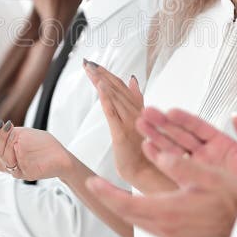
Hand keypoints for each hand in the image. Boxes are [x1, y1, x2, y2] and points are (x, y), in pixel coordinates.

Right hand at [0, 122, 72, 180]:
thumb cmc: (44, 144)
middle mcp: (10, 160)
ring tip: (11, 131)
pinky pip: (11, 164)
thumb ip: (4, 131)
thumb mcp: (22, 133)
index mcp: (9, 150)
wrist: (61, 155)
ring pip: (2, 155)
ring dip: (5, 141)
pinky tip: (16, 144)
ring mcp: (16, 168)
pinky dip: (12, 152)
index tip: (0, 124)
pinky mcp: (23, 174)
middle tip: (5, 126)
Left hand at [83, 60, 164, 187]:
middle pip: (116, 88)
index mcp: (139, 109)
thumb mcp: (141, 121)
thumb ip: (137, 100)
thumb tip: (133, 79)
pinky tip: (100, 88)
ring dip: (101, 82)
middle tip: (88, 63)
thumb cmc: (144, 150)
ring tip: (90, 70)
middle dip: (101, 74)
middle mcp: (136, 112)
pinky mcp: (122, 134)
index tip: (96, 65)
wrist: (148, 173)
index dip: (109, 74)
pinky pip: (113, 113)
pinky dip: (107, 99)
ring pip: (114, 97)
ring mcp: (130, 122)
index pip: (122, 86)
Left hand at [86, 150, 236, 236]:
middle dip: (109, 199)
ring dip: (122, 205)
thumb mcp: (206, 176)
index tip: (93, 183)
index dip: (106, 192)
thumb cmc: (230, 201)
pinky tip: (137, 204)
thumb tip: (159, 154)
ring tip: (112, 192)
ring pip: (135, 220)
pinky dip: (136, 212)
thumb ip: (180, 164)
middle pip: (126, 214)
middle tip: (96, 186)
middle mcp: (165, 226)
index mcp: (168, 211)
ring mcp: (170, 235)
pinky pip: (147, 225)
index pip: (126, 204)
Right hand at [137, 108, 236, 202]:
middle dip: (163, 123)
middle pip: (180, 134)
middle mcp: (206, 153)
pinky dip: (159, 157)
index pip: (198, 127)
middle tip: (147, 113)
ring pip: (173, 147)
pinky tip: (148, 147)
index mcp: (221, 144)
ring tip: (142, 125)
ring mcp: (196, 166)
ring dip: (157, 136)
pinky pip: (172, 166)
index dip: (184, 119)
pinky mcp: (190, 179)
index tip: (170, 112)